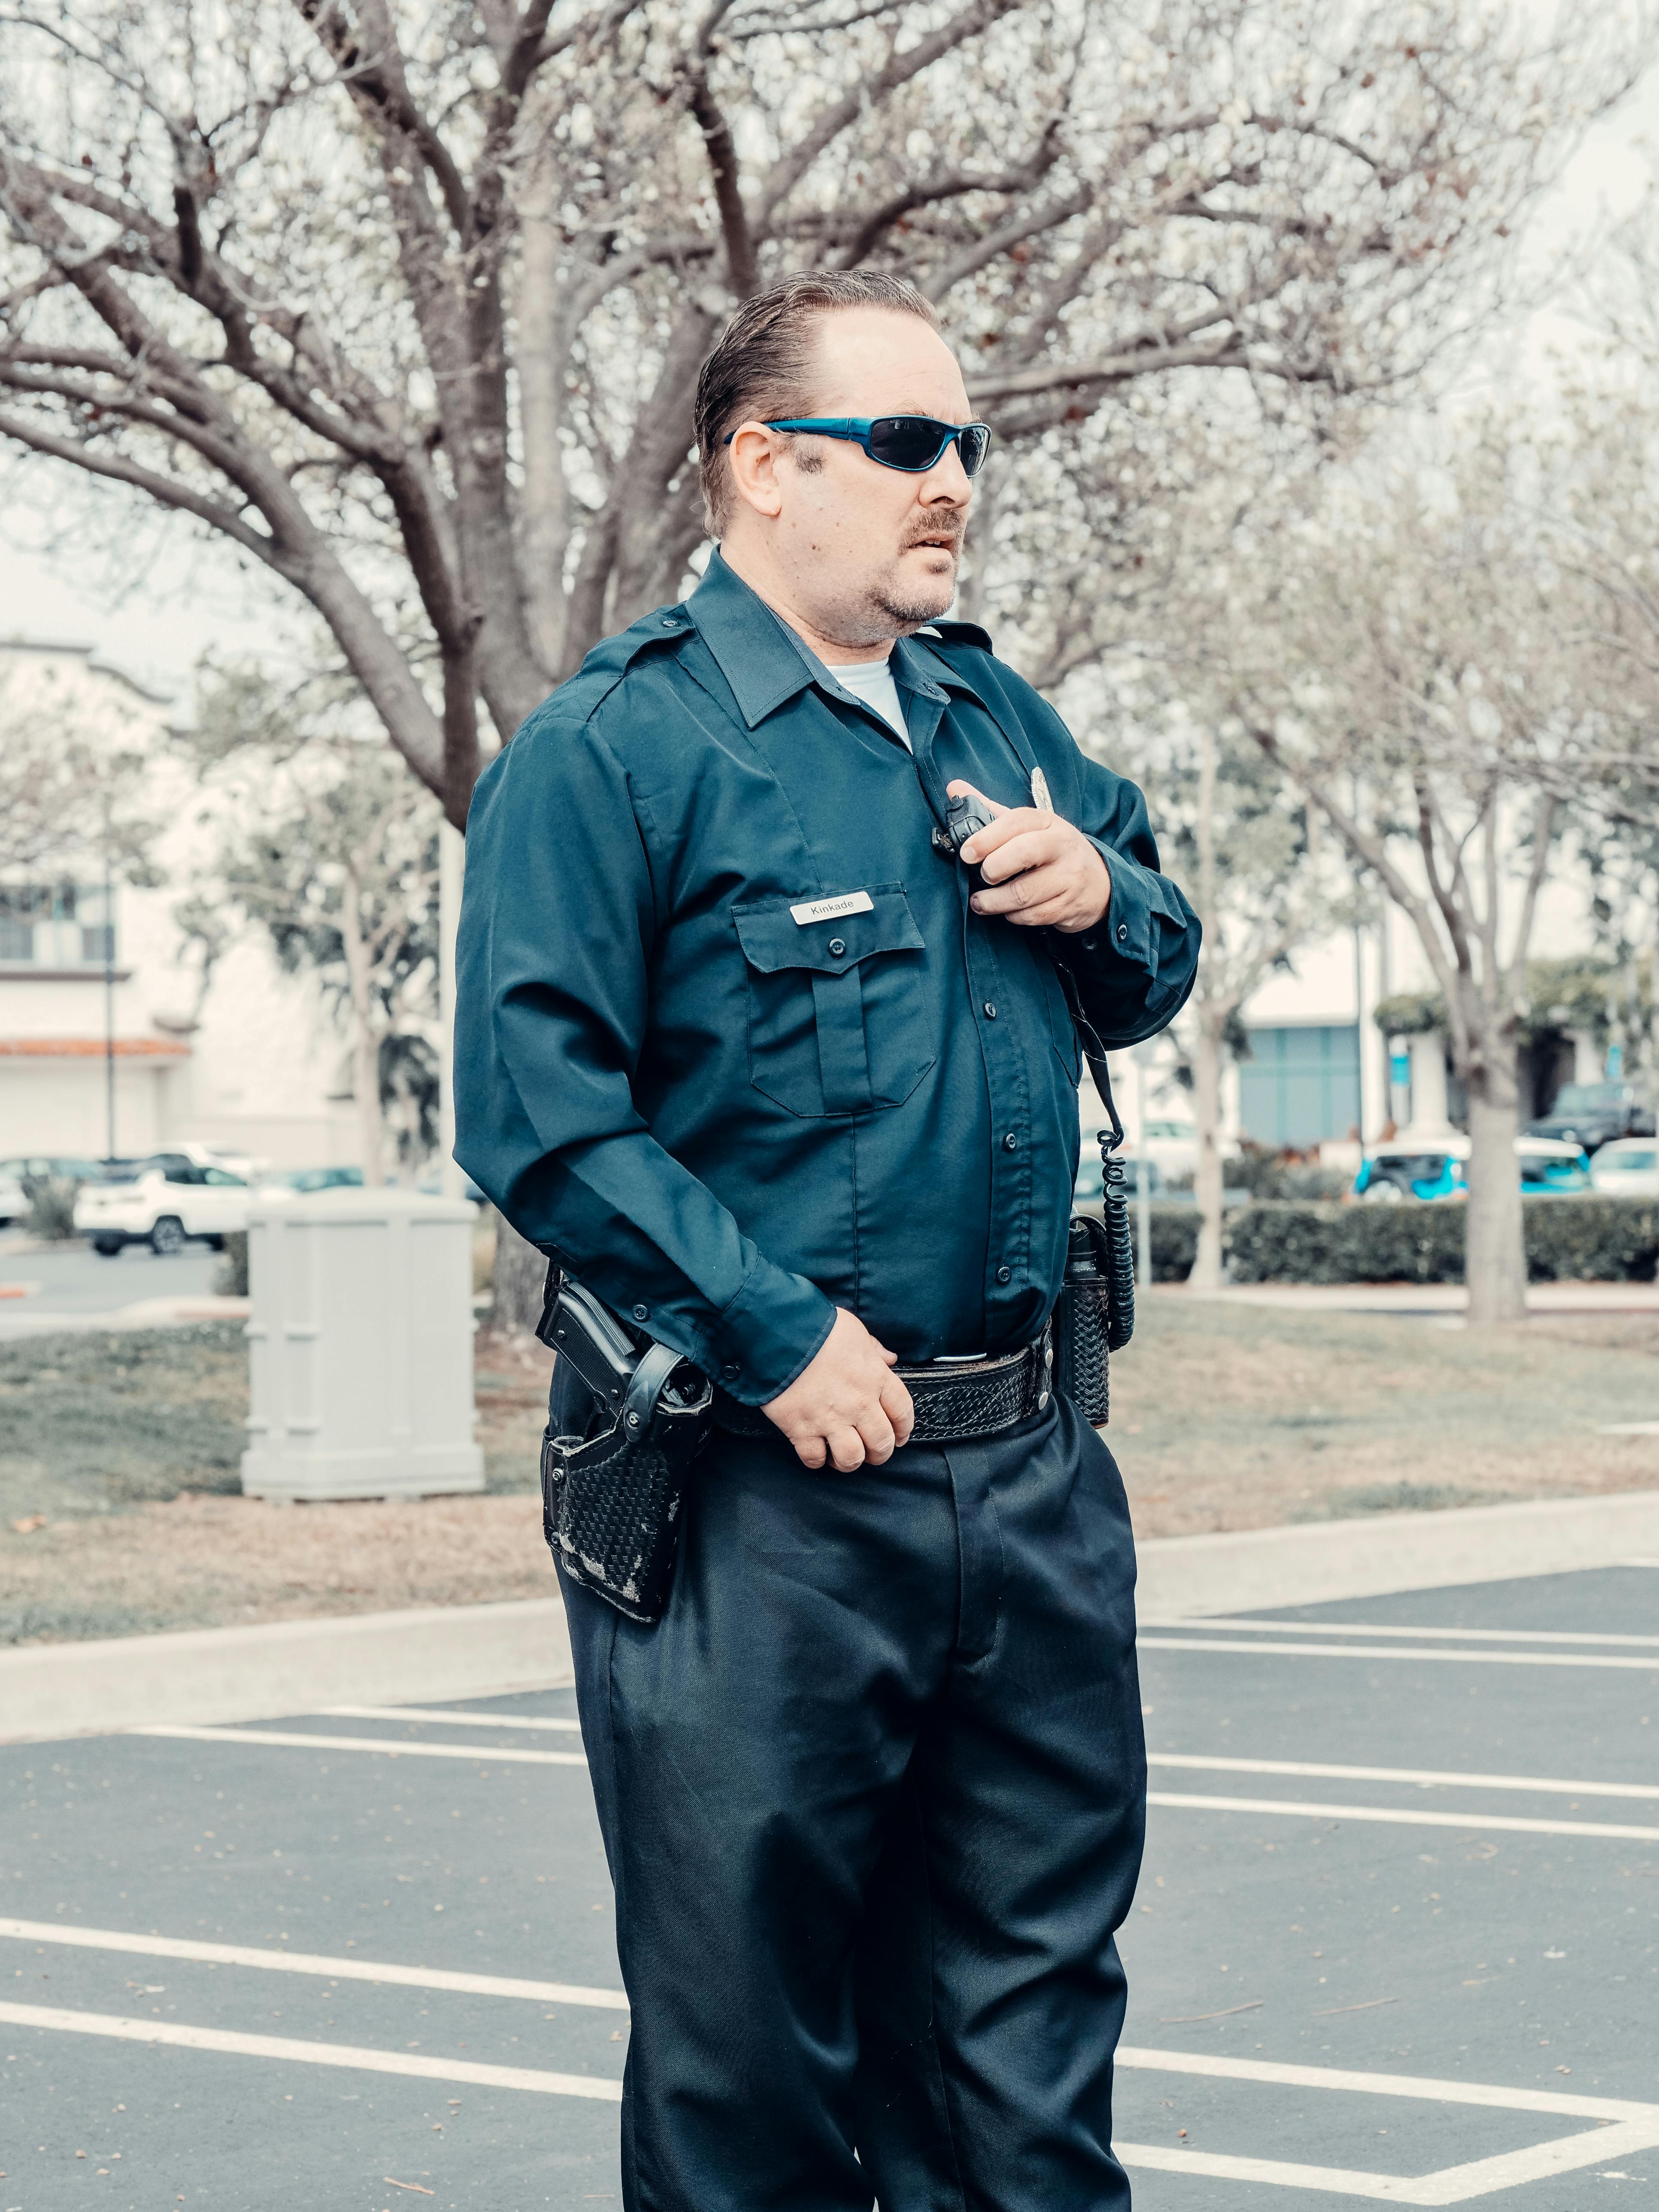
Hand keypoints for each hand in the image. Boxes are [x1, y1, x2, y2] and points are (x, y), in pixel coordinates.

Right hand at [762, 1307, 915, 1471]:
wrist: (778, 1333)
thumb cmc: (818, 1327)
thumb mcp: (855, 1330)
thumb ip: (874, 1349)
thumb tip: (889, 1359)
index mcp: (875, 1378)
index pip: (903, 1412)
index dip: (904, 1429)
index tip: (900, 1436)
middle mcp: (858, 1403)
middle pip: (881, 1443)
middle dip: (880, 1453)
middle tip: (872, 1452)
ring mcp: (830, 1419)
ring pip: (852, 1458)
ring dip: (850, 1462)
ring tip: (844, 1456)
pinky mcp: (801, 1428)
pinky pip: (814, 1458)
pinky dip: (816, 1460)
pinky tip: (816, 1453)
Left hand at [948, 781, 1110, 933]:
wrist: (1099, 882)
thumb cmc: (1051, 851)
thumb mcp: (1027, 827)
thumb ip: (990, 810)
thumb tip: (954, 788)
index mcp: (1047, 822)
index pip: (1016, 821)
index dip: (986, 837)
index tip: (966, 853)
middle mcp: (1062, 846)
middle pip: (1023, 854)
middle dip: (993, 869)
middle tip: (982, 876)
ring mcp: (1069, 877)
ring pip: (1024, 893)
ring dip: (995, 902)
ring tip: (980, 902)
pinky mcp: (1070, 905)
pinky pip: (1033, 915)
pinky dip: (1014, 916)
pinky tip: (1007, 911)